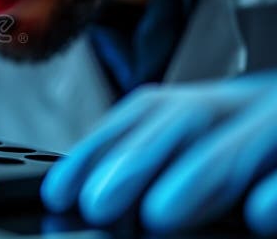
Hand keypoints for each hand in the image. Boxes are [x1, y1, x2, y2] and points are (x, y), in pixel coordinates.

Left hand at [40, 71, 276, 233]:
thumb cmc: (261, 153)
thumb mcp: (213, 152)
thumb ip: (160, 169)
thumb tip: (93, 201)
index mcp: (214, 106)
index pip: (147, 113)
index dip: (100, 148)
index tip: (61, 192)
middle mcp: (251, 101)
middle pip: (188, 116)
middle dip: (137, 160)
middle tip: (97, 207)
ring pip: (250, 132)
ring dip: (202, 173)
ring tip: (161, 215)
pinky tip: (262, 215)